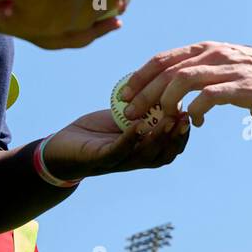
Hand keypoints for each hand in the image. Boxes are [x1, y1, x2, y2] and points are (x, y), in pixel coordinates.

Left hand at [40, 109, 190, 181]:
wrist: (59, 150)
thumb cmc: (92, 134)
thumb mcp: (123, 120)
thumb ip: (142, 112)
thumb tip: (164, 89)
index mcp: (142, 152)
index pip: (170, 149)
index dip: (183, 137)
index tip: (192, 116)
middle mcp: (133, 160)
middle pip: (163, 155)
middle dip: (177, 138)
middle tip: (186, 118)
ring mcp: (117, 161)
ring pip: (144, 154)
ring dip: (158, 137)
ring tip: (168, 120)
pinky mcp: (98, 159)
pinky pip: (118, 151)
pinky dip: (130, 139)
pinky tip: (138, 125)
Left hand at [121, 39, 251, 128]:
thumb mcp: (224, 64)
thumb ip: (200, 71)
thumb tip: (172, 86)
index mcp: (204, 49)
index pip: (162, 59)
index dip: (139, 77)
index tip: (124, 95)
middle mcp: (212, 55)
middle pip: (166, 71)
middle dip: (144, 93)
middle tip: (132, 114)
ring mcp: (227, 69)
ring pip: (182, 81)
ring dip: (166, 102)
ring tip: (162, 119)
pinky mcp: (241, 86)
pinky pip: (209, 97)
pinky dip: (196, 110)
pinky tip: (195, 121)